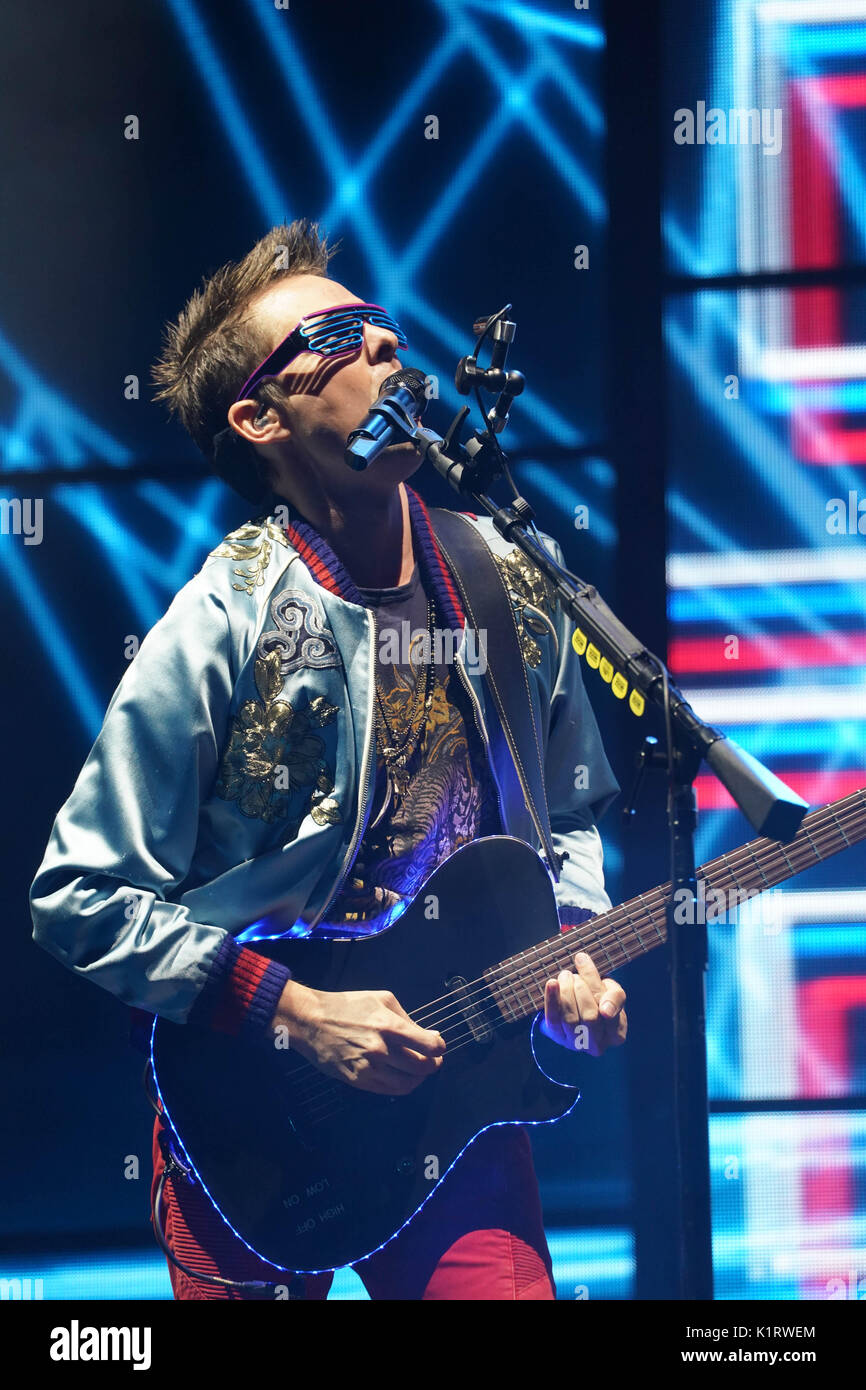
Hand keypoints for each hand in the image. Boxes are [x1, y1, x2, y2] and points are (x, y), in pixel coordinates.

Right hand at [271, 980, 445, 1094]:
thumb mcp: (382, 999)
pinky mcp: (358, 1081)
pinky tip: (401, 1076)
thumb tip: (429, 1035)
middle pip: (422, 1068)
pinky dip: (401, 1086)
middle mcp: (381, 1049)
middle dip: (433, 1064)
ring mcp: (369, 1068)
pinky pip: (389, 1090)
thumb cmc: (347, 1006)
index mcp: (389, 1026)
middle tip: (433, 1060)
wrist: (311, 1021)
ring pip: (408, 1083)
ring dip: (419, 1078)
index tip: (438, 1046)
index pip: (429, 1046)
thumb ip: (407, 1018)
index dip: (440, 1048)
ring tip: (417, 1070)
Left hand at [541, 951, 626, 1056]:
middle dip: (581, 990)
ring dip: (567, 992)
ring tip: (565, 976)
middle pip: (591, 1017)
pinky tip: (552, 983)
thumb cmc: (599, 1000)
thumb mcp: (611, 992)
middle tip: (572, 974)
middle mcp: (597, 1045)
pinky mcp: (558, 1037)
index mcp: (617, 1034)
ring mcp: (577, 1044)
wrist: (576, 1012)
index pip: (610, 1011)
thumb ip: (609, 987)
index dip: (596, 986)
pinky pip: (554, 1020)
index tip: (582, 960)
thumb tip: (586, 964)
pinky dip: (552, 1000)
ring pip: (571, 1019)